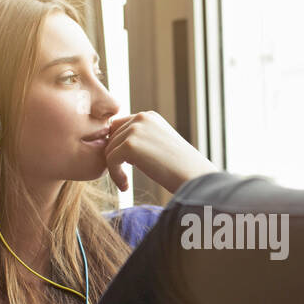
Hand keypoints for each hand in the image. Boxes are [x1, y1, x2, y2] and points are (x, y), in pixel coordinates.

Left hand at [101, 111, 218, 193]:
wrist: (195, 177)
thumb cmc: (181, 168)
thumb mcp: (160, 145)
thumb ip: (141, 140)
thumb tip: (115, 145)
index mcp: (150, 117)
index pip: (119, 126)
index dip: (118, 147)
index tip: (128, 167)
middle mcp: (142, 118)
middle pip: (111, 136)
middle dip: (114, 157)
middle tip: (123, 176)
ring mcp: (136, 130)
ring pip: (108, 149)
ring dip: (114, 168)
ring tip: (126, 183)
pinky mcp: (130, 145)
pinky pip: (110, 160)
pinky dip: (115, 176)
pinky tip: (125, 187)